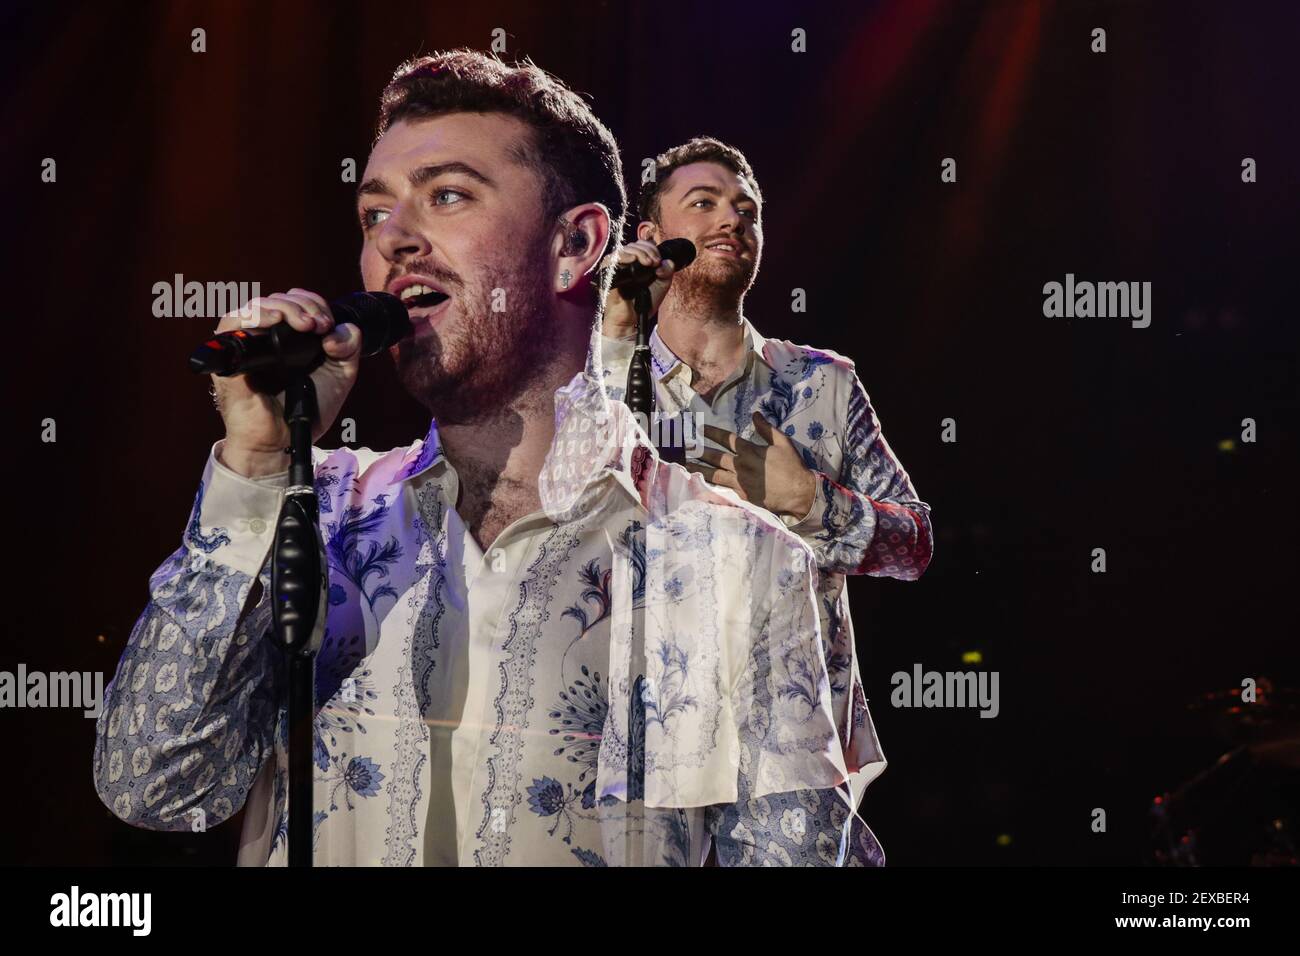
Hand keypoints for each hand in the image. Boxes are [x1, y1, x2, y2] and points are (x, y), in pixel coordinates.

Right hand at [210, 289, 361, 476]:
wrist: (283, 440)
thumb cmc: (305, 409)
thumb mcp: (339, 375)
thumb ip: (348, 348)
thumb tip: (338, 329)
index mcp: (287, 335)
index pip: (295, 301)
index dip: (313, 303)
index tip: (328, 323)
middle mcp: (264, 335)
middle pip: (278, 298)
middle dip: (304, 305)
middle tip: (320, 325)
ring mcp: (244, 343)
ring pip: (258, 305)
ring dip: (285, 308)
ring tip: (306, 324)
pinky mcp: (229, 356)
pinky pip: (232, 323)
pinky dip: (255, 315)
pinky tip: (275, 320)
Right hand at [600, 239, 676, 338]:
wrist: (632, 319)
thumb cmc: (643, 303)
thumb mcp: (661, 285)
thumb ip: (667, 272)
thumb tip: (667, 261)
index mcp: (636, 262)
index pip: (642, 245)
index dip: (651, 248)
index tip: (659, 260)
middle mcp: (625, 262)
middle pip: (634, 245)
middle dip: (648, 250)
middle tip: (655, 262)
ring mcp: (616, 267)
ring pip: (626, 249)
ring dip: (639, 253)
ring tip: (648, 263)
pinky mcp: (607, 273)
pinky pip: (612, 259)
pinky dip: (623, 256)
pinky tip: (633, 260)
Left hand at [685, 412, 816, 518]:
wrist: (799, 493)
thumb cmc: (793, 466)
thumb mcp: (783, 442)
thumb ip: (767, 428)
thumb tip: (754, 413)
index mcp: (750, 451)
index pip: (726, 438)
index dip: (712, 432)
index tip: (700, 428)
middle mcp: (741, 465)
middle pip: (715, 456)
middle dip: (698, 450)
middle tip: (684, 446)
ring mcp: (740, 482)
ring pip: (714, 474)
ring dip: (698, 469)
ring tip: (684, 466)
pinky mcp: (742, 496)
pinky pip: (722, 490)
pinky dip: (709, 486)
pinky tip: (699, 484)